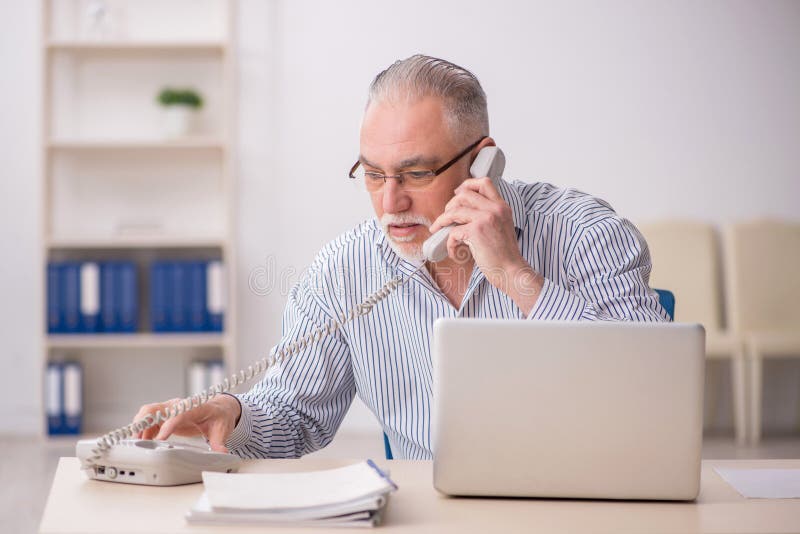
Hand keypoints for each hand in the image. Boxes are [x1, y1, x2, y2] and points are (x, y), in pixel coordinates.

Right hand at [132, 394, 240, 452]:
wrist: (219, 409)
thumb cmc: (219, 417)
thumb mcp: (222, 430)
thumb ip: (219, 442)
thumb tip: (221, 452)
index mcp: (194, 407)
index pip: (178, 414)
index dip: (168, 425)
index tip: (160, 439)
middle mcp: (179, 406)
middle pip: (155, 409)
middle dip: (143, 422)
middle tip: (137, 440)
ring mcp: (171, 409)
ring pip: (148, 413)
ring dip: (140, 426)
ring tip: (136, 443)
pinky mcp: (166, 415)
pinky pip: (150, 420)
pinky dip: (143, 430)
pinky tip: (143, 441)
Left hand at [428, 177, 543, 314]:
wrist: (512, 270)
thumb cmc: (505, 254)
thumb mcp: (502, 226)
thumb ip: (489, 216)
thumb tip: (464, 212)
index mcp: (502, 206)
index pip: (484, 183)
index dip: (467, 184)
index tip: (458, 193)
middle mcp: (495, 209)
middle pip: (465, 194)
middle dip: (450, 204)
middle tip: (446, 217)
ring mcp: (485, 218)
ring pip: (454, 210)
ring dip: (442, 221)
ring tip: (438, 229)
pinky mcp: (476, 232)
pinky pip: (453, 232)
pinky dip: (449, 243)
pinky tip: (454, 252)